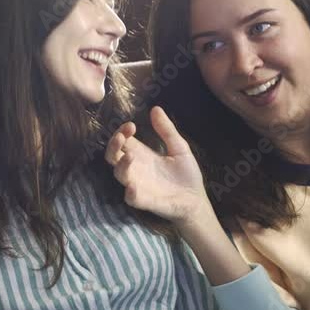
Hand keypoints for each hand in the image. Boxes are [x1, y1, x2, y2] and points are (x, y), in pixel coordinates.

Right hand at [104, 106, 207, 224]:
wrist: (197, 200)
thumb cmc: (186, 175)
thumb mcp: (179, 147)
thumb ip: (167, 130)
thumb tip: (155, 108)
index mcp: (142, 155)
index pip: (122, 141)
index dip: (121, 132)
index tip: (131, 125)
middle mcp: (136, 169)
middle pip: (113, 156)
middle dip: (113, 145)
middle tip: (123, 136)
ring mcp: (138, 185)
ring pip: (119, 174)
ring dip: (122, 165)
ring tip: (131, 156)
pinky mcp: (146, 201)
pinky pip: (132, 198)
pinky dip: (130, 193)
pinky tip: (133, 186)